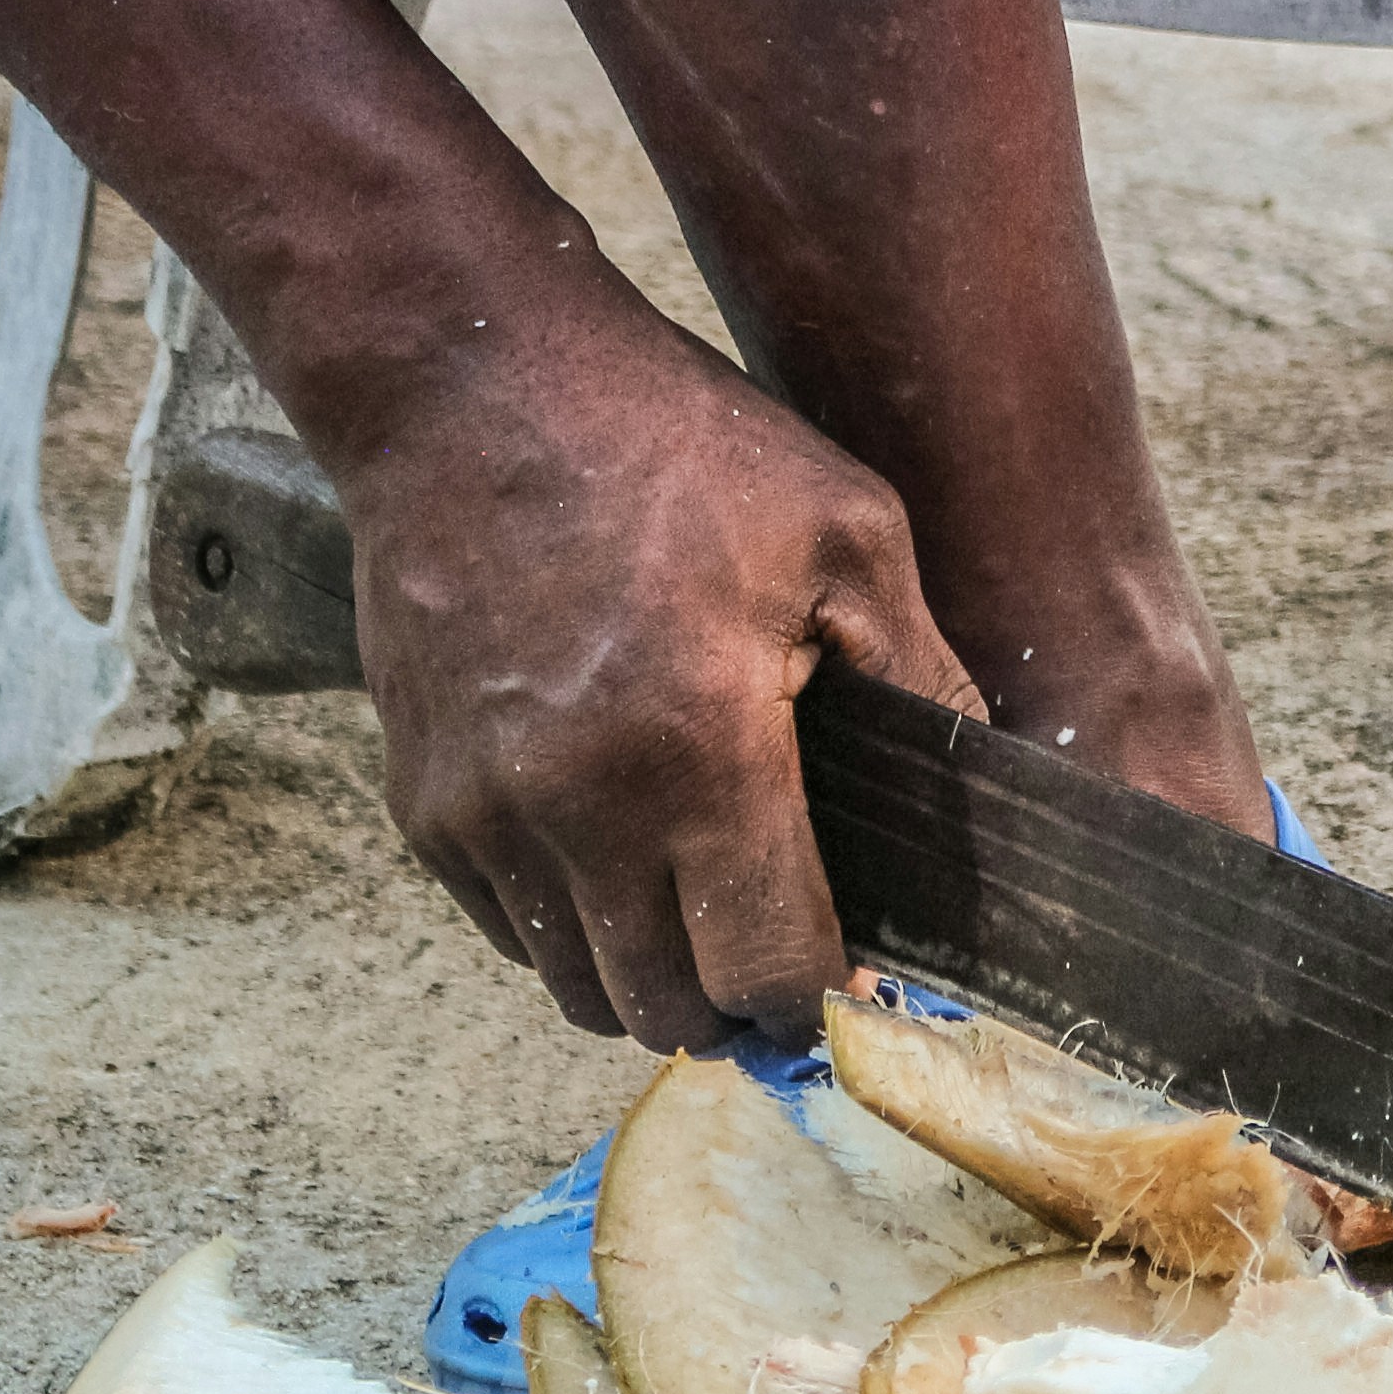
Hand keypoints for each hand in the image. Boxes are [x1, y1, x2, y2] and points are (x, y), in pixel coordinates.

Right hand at [322, 294, 983, 1048]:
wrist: (470, 383)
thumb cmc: (672, 446)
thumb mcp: (851, 537)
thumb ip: (922, 683)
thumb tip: (969, 802)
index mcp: (703, 755)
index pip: (770, 974)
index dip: (827, 996)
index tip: (857, 974)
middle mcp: (578, 810)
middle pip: (671, 1010)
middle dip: (744, 1006)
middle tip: (789, 959)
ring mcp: (484, 814)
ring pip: (578, 988)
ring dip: (653, 979)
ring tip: (708, 921)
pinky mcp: (423, 799)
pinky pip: (508, 931)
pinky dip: (571, 931)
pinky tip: (626, 868)